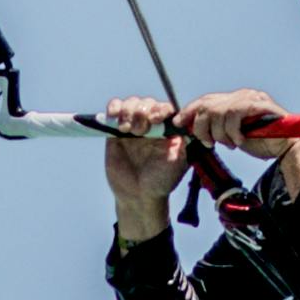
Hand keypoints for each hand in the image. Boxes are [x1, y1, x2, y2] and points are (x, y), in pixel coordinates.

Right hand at [102, 94, 185, 234]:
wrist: (138, 195)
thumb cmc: (161, 181)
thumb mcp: (177, 163)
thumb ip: (182, 143)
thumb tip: (186, 124)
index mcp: (166, 130)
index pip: (164, 109)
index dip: (160, 110)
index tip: (156, 119)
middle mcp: (150, 125)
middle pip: (146, 103)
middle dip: (143, 112)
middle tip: (141, 130)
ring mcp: (132, 126)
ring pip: (130, 104)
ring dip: (129, 111)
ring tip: (128, 129)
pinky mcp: (115, 131)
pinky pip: (113, 110)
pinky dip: (113, 108)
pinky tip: (114, 117)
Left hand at [172, 87, 291, 147]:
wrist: (289, 147)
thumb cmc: (263, 143)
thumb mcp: (234, 135)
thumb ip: (218, 129)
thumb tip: (195, 131)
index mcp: (234, 100)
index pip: (205, 100)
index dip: (189, 111)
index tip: (177, 122)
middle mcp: (241, 95)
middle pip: (207, 105)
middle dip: (200, 126)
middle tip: (208, 142)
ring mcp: (250, 97)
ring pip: (218, 112)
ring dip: (220, 133)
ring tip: (231, 143)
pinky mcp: (258, 103)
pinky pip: (234, 114)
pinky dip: (233, 131)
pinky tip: (240, 140)